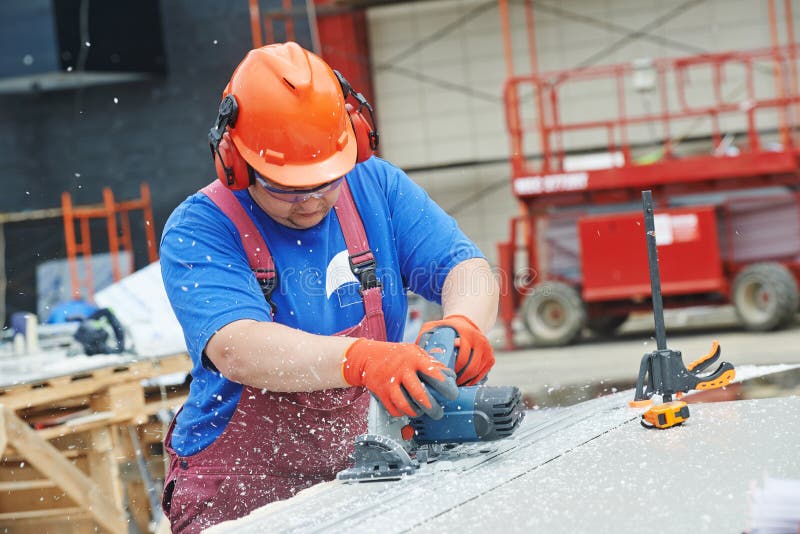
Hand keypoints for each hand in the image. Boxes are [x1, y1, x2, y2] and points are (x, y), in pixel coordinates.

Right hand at [342, 338, 457, 418]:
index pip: (432, 372)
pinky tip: (407, 411)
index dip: (444, 384)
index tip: (451, 393)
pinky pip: (393, 409)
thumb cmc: (394, 354)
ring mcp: (390, 382)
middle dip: (432, 407)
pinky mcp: (381, 392)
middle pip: (419, 394)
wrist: (367, 356)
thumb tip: (447, 373)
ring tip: (421, 413)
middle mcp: (402, 371)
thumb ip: (429, 361)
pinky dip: (402, 413)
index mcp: (413, 359)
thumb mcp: (412, 350)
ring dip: (416, 412)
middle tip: (438, 412)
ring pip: (405, 404)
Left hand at [416, 315, 493, 385]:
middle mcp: (479, 340)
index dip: (453, 371)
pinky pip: (483, 374)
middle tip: (448, 387)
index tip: (443, 378)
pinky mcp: (491, 357)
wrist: (466, 323)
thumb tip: (413, 354)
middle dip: (459, 379)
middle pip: (470, 367)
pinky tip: (464, 385)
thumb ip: (424, 336)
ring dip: (466, 382)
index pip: (461, 357)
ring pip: (477, 372)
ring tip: (454, 387)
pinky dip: (474, 382)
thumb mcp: (433, 327)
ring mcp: (487, 349)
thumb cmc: (446, 328)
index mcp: (466, 333)